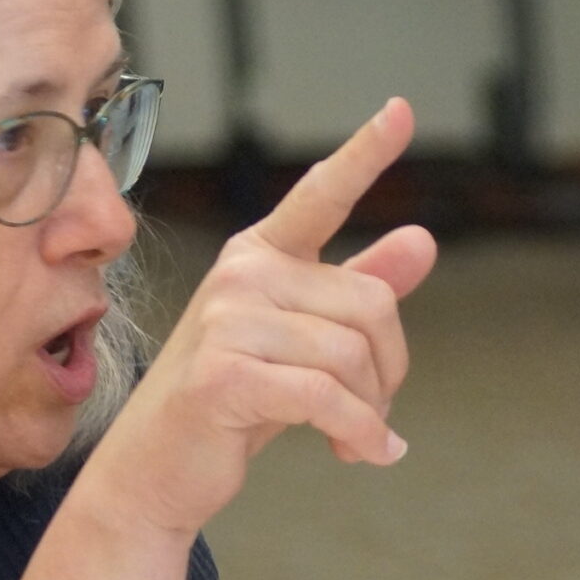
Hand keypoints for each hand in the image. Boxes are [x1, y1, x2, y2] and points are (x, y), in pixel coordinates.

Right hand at [87, 98, 438, 536]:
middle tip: (374, 409)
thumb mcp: (301, 340)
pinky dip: (359, 434)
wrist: (156, 471)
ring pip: (353, 358)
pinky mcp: (224, 376)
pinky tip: (366, 454)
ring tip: (355, 437)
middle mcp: (241, 274)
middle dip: (388, 369)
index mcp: (260, 254)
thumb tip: (423, 239)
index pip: (321, 195)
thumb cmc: (233, 399)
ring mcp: (227, 321)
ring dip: (371, 411)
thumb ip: (359, 289)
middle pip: (372, 306)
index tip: (401, 108)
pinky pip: (328, 399)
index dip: (365, 153)